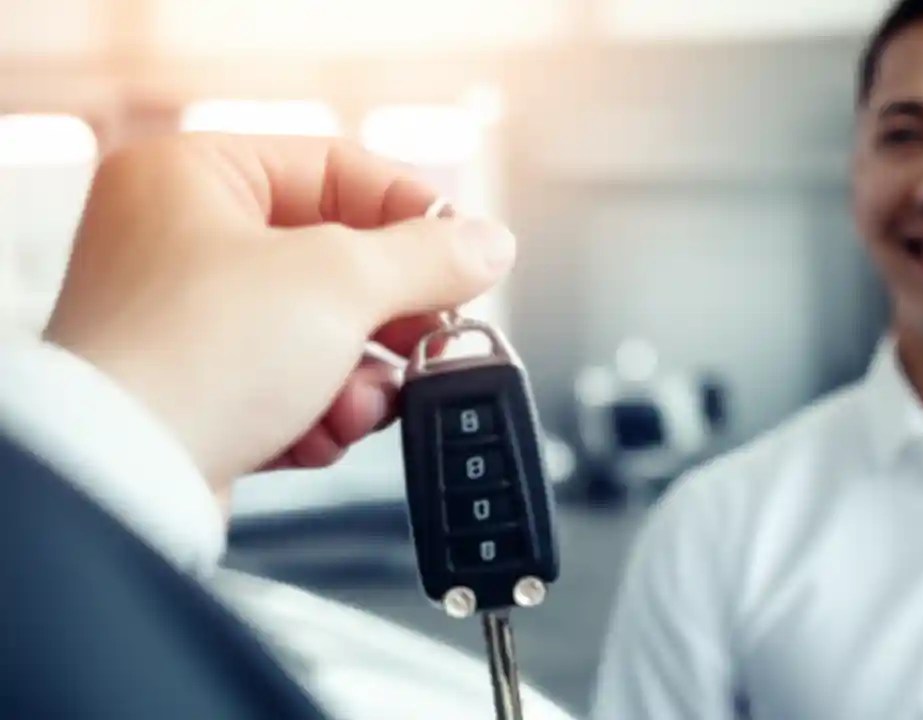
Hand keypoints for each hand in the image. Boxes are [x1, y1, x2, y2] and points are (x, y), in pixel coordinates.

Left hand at [43, 134, 515, 507]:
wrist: (123, 485)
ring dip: (358, 378)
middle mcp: (179, 242)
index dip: (413, 213)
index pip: (337, 168)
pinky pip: (292, 386)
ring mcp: (186, 322)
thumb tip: (486, 243)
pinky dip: (320, 413)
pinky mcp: (199, 394)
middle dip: (388, 317)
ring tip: (354, 401)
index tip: (464, 253)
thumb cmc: (187, 362)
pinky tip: (316, 430)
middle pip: (337, 260)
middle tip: (430, 334)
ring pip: (323, 332)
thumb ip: (429, 256)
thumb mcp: (341, 283)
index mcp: (192, 177)